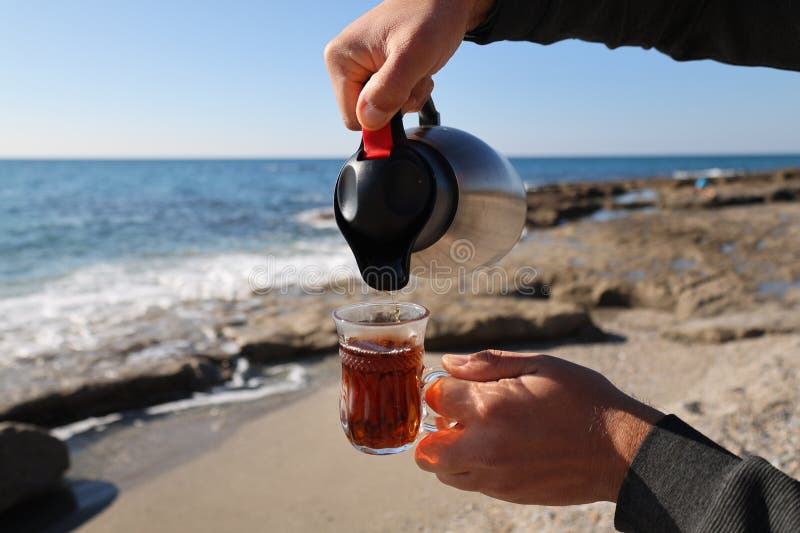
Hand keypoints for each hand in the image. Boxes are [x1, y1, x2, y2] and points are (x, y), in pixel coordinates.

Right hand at [324, 0, 494, 129]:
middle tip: (414, 76)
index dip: (382, 114)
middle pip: (368, 116)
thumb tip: (368, 121)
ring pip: (382, 111)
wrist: (445, 1)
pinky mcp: (376, 72)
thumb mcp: (413, 55)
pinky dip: (410, 92)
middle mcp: (344, 65)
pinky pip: (391, 102)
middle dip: (396, 104)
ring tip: (417, 69)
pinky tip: (416, 70)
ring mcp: (360, 69)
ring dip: (407, 97)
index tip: (404, 93)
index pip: (353, 118)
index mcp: (340, 60)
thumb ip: (390, 88)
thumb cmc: (430, 17)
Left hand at [415, 350, 663, 504]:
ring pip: (444, 473)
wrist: (621, 451)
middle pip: (426, 450)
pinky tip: (497, 449)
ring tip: (476, 433)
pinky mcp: (507, 495)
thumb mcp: (539, 365)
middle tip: (457, 415)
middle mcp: (485, 447)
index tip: (456, 385)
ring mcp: (495, 477)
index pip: (434, 398)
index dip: (441, 387)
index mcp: (490, 407)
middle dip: (433, 430)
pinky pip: (471, 484)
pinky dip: (471, 468)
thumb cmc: (584, 400)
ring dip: (449, 452)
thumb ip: (487, 364)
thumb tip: (449, 364)